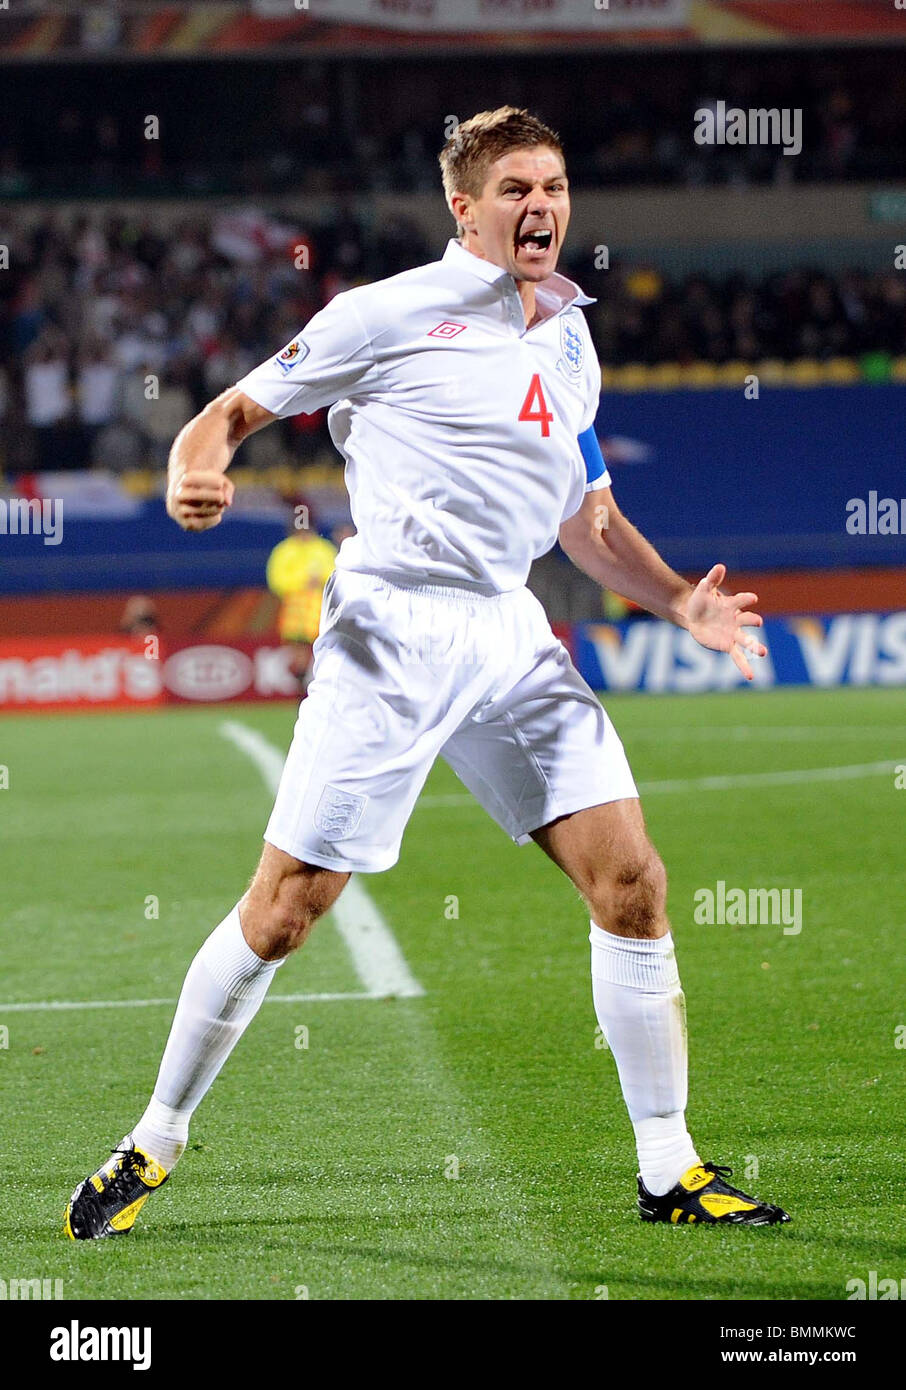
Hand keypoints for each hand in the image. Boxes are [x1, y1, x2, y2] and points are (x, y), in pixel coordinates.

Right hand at [166, 467, 233, 531]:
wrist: (189, 502)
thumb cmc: (208, 488)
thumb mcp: (220, 482)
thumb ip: (227, 488)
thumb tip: (227, 502)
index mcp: (183, 480)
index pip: (193, 478)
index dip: (209, 480)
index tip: (220, 483)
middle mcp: (178, 496)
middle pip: (194, 495)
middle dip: (212, 496)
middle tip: (221, 497)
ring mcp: (180, 511)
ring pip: (201, 510)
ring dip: (216, 508)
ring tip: (220, 506)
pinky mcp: (186, 524)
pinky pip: (202, 523)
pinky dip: (214, 519)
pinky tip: (217, 515)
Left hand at [685, 563, 766, 680]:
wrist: (693, 616)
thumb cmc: (701, 600)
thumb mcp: (704, 589)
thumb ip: (712, 579)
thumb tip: (719, 566)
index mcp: (732, 605)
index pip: (741, 601)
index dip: (746, 599)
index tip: (752, 598)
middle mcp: (736, 619)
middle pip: (747, 620)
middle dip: (753, 621)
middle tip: (757, 623)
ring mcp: (733, 634)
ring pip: (746, 640)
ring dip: (755, 646)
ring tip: (763, 653)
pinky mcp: (727, 645)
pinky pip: (738, 657)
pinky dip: (744, 666)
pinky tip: (751, 676)